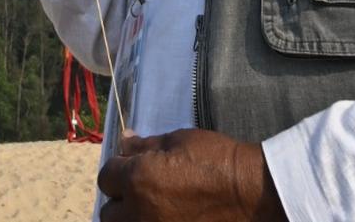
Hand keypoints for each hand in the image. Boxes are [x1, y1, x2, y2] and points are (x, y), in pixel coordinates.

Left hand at [97, 129, 285, 221]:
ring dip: (131, 217)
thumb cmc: (214, 159)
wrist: (248, 193)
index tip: (132, 165)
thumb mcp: (179, 141)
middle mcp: (138, 213)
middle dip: (120, 198)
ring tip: (151, 207)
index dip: (118, 168)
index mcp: (138, 180)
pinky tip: (166, 216)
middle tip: (141, 189)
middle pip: (109, 212)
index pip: (106, 177)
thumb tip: (125, 141)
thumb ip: (145, 146)